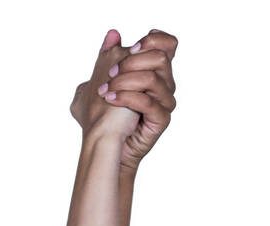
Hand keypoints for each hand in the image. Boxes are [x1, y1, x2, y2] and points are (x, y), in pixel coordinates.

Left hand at [71, 28, 177, 173]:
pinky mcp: (161, 119)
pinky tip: (110, 99)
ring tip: (106, 92)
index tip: (131, 49)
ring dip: (125, 81)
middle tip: (110, 73)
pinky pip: (148, 102)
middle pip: (160, 58)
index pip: (168, 44)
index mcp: (155, 70)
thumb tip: (112, 34)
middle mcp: (164, 84)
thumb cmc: (103, 115)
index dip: (152, 41)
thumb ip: (108, 55)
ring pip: (153, 78)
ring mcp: (165, 102)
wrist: (105, 146)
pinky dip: (126, 98)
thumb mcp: (101, 79)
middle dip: (131, 62)